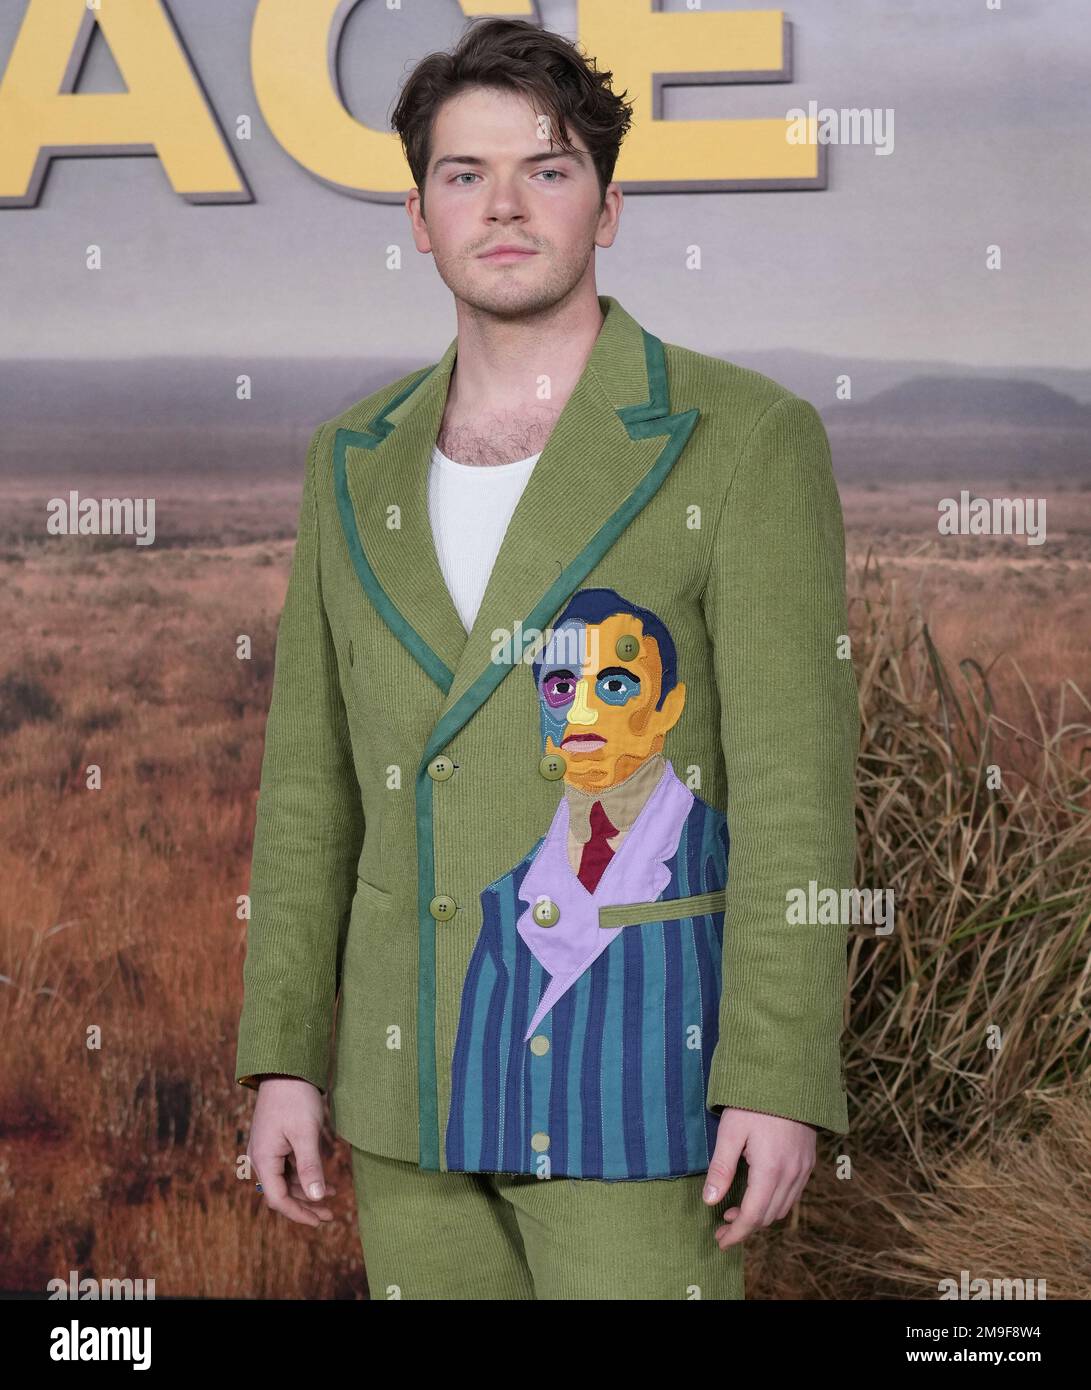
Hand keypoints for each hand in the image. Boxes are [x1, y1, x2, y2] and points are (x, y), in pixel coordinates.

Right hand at [246, 1076, 336, 1226]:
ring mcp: (267, 1149)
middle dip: (306, 1205)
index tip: (319, 1221)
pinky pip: (288, 1166)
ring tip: (333, 1194)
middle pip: (281, 1192)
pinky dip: (305, 1174)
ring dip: (307, 1190)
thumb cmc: (295, 1098)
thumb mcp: (306, 1134)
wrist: (286, 1068)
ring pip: (286, 1180)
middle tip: (330, 1215)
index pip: (278, 1199)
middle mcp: (261, 1157)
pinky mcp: (275, 1141)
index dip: (299, 1213)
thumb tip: (317, 1197)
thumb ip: (310, 1167)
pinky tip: (323, 1176)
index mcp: (263, 1159)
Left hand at [702, 1107, 816, 1248]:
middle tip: (722, 1226)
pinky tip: (758, 1193)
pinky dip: (774, 1202)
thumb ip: (721, 1168)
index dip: (735, 1233)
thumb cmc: (755, 1102)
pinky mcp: (808, 1161)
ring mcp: (803, 1169)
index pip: (752, 1216)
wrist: (790, 1077)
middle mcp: (792, 1175)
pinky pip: (793, 1194)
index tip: (720, 1241)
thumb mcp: (731, 1131)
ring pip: (782, 1208)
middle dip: (745, 1227)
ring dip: (760, 1216)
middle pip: (768, 1217)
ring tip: (735, 1210)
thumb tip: (710, 1201)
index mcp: (771, 1171)